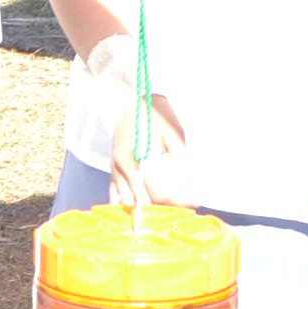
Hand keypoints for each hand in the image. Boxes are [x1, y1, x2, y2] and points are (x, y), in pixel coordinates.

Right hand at [108, 88, 188, 209]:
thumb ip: (181, 159)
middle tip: (182, 207)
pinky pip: (115, 195)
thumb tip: (188, 183)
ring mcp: (114, 170)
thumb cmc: (153, 114)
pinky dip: (128, 203)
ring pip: (126, 203)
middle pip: (142, 203)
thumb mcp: (173, 133)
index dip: (177, 201)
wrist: (129, 99)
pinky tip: (141, 208)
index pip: (157, 192)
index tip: (194, 202)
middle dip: (163, 208)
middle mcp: (121, 168)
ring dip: (145, 208)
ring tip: (164, 209)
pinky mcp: (113, 169)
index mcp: (134, 159)